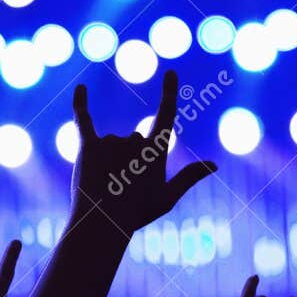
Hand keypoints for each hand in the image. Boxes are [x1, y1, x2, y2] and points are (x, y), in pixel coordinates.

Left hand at [70, 70, 216, 238]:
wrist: (102, 224)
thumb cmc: (137, 213)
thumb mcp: (167, 198)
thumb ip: (189, 177)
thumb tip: (215, 164)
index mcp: (156, 151)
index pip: (166, 115)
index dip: (168, 93)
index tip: (170, 73)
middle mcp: (135, 140)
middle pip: (134, 142)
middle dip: (129, 162)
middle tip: (122, 189)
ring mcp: (111, 141)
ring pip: (112, 143)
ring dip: (109, 161)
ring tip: (106, 187)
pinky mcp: (89, 145)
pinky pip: (84, 119)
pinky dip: (81, 103)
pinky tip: (80, 88)